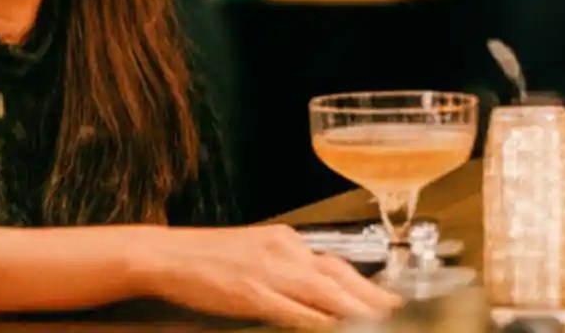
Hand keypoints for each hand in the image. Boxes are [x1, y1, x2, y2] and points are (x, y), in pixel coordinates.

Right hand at [136, 225, 401, 328]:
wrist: (164, 255)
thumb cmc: (203, 259)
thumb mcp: (251, 253)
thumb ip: (284, 268)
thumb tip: (316, 291)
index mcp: (284, 240)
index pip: (337, 265)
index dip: (368, 287)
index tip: (390, 303)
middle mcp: (282, 251)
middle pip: (340, 278)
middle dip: (374, 301)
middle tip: (400, 316)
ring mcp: (268, 272)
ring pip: (325, 294)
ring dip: (357, 312)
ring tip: (380, 324)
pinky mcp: (251, 293)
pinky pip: (295, 311)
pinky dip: (319, 321)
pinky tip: (336, 329)